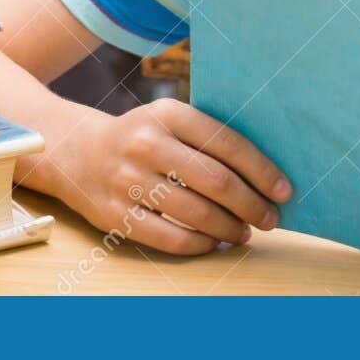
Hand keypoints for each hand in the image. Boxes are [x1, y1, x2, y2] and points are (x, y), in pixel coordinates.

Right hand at [48, 97, 292, 254]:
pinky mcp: (114, 215)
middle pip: (216, 182)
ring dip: (230, 228)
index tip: (284, 190)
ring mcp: (128, 181)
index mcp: (168, 114)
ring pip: (196, 214)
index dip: (261, 170)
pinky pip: (170, 238)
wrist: (75, 151)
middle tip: (271, 218)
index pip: (227, 144)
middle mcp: (147, 144)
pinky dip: (200, 245)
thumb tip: (264, 175)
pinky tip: (213, 243)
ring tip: (245, 232)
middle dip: (252, 205)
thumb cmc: (141, 137)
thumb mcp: (168, 119)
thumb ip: (208, 137)